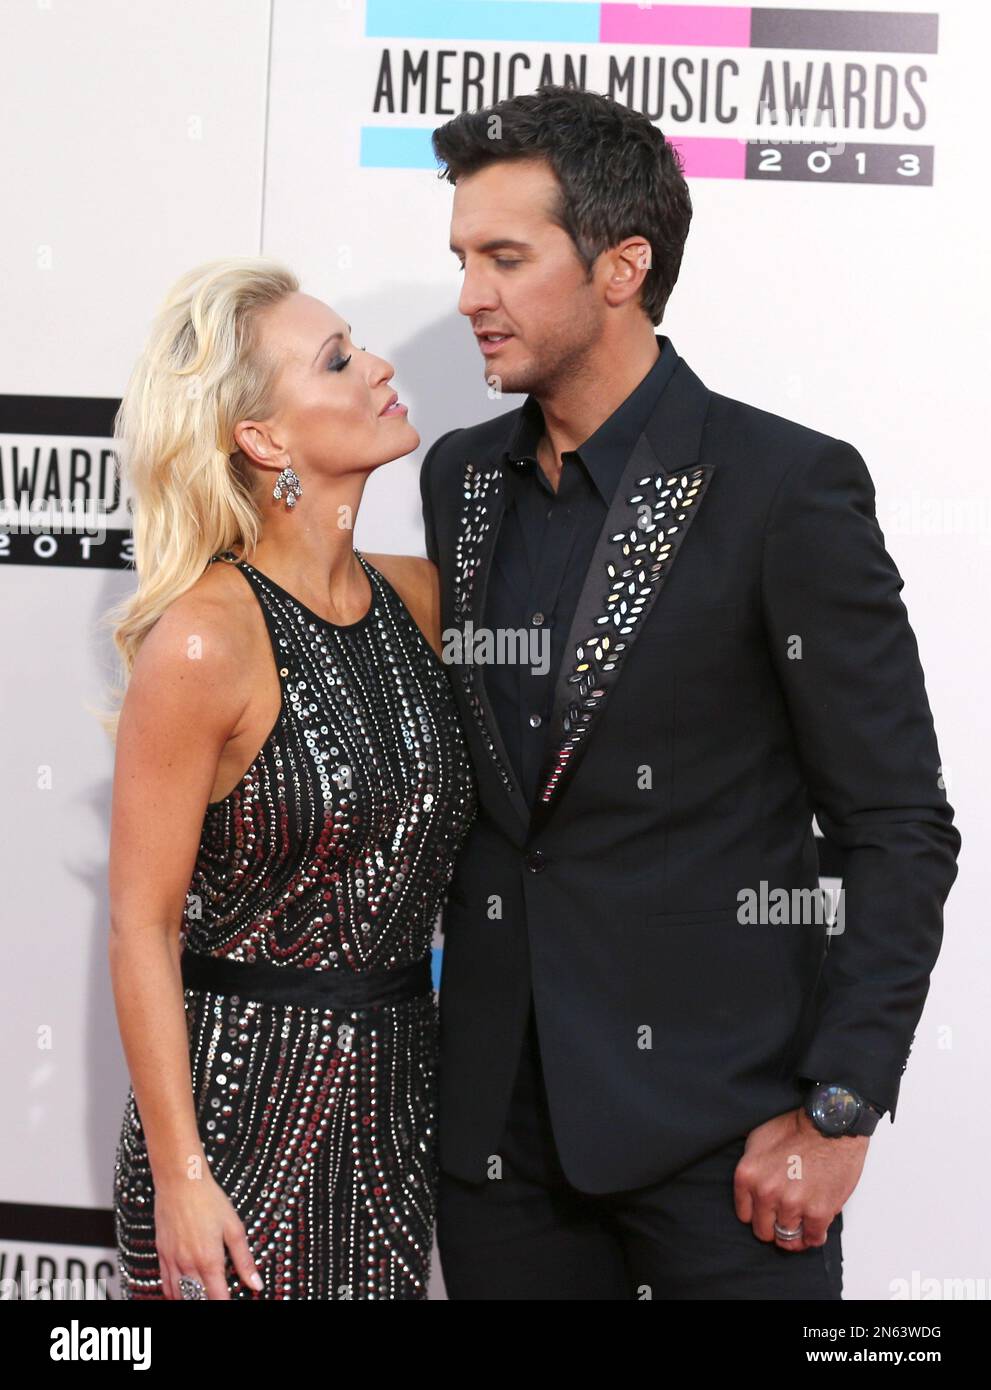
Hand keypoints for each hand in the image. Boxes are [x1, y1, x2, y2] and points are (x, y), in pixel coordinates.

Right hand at [154, 1168, 263, 1299]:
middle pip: (196, 1301)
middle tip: (217, 1297)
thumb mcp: (234, 1227)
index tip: (232, 1304)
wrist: (180, 1181)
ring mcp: (172, 1261)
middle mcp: (188, 1265)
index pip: (217, 1299)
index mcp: (209, 1260)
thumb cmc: (208, 1200)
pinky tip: (183, 1292)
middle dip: (207, 1302)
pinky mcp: (161, 1254)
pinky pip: (165, 1284)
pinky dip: (174, 1294)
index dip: (225, 1305)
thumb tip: (256, 1284)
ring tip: (202, 1297)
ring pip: (178, 1296)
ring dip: (191, 1300)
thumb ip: (244, 1260)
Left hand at [733, 1107, 868, 1252]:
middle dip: (774, 1225)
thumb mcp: (759, 1137)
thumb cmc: (798, 1126)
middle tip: (785, 1216)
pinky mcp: (819, 1212)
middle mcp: (766, 1193)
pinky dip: (814, 1235)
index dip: (757, 1213)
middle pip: (764, 1231)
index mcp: (748, 1175)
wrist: (830, 1124)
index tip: (766, 1210)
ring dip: (795, 1230)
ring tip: (801, 1219)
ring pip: (788, 1238)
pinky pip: (813, 1239)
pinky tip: (815, 1223)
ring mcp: (792, 1204)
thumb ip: (750, 1164)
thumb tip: (747, 1182)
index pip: (745, 1214)